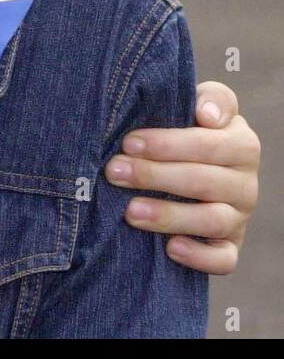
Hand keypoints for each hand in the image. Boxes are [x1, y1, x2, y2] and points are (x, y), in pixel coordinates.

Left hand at [108, 81, 259, 273]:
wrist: (187, 162)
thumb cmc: (184, 127)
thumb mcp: (196, 104)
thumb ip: (209, 98)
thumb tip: (206, 114)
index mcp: (240, 143)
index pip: (208, 144)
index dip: (168, 144)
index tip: (129, 142)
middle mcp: (245, 182)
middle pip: (203, 181)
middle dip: (154, 176)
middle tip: (114, 172)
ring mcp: (239, 216)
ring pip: (213, 220)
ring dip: (170, 216)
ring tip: (131, 212)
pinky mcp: (230, 246)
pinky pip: (225, 259)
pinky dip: (200, 257)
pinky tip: (170, 248)